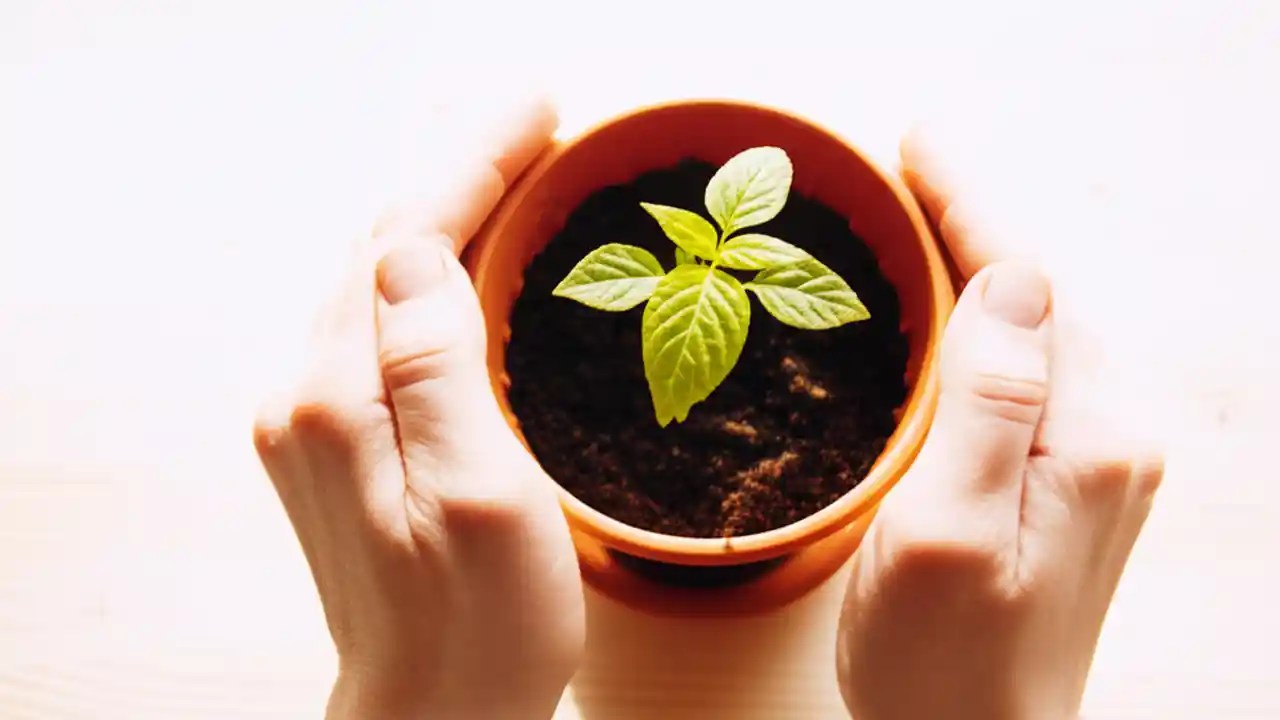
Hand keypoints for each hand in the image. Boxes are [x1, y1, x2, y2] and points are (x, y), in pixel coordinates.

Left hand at [252, 99, 584, 719]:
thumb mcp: (477, 491)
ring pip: (381, 280)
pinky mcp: (340, 440)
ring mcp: (317, 419)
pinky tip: (469, 258)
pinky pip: (384, 324)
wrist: (434, 716)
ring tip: (513, 166)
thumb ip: (431, 361)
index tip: (536, 111)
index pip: (405, 239)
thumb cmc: (479, 627)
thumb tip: (409, 245)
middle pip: (383, 246)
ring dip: (445, 215)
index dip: (473, 161)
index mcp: (341, 398)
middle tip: (534, 119)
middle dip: (459, 171)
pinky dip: (431, 272)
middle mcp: (309, 396)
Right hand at [835, 129, 1164, 719]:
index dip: (970, 209)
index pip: (1029, 288)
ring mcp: (1093, 464)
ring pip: (1036, 334)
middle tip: (910, 167)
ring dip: (983, 271)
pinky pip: (1027, 376)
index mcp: (1088, 439)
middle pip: (1042, 299)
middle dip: (977, 226)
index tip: (918, 147)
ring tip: (925, 221)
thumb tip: (1018, 277)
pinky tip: (953, 315)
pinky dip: (985, 327)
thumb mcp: (948, 530)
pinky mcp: (1064, 486)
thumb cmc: (944, 662)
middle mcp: (1109, 440)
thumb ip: (992, 400)